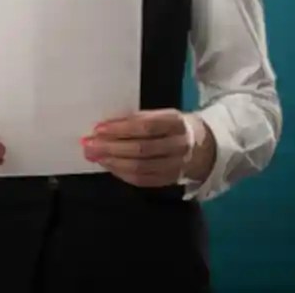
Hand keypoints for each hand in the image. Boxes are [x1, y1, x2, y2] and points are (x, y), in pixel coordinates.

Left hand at [82, 109, 209, 187]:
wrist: (205, 146)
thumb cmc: (173, 126)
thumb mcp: (162, 115)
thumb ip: (138, 119)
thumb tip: (106, 126)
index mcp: (176, 123)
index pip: (146, 126)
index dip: (120, 129)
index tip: (98, 129)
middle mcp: (179, 146)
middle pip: (141, 150)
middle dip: (110, 148)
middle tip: (89, 145)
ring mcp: (176, 166)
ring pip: (141, 168)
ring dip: (113, 163)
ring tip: (94, 156)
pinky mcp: (170, 181)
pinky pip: (143, 180)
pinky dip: (122, 174)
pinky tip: (108, 166)